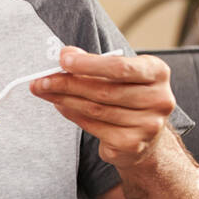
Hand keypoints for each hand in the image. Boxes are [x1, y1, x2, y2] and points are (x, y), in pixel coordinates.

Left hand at [30, 45, 177, 168]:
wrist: (146, 136)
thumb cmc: (127, 96)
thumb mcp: (117, 74)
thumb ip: (92, 62)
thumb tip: (65, 54)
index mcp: (157, 73)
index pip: (120, 67)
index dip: (89, 64)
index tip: (62, 60)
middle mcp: (159, 99)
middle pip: (103, 90)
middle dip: (67, 84)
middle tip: (40, 80)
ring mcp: (148, 124)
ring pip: (96, 109)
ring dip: (64, 99)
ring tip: (45, 91)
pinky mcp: (132, 144)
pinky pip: (94, 127)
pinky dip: (73, 115)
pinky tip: (61, 107)